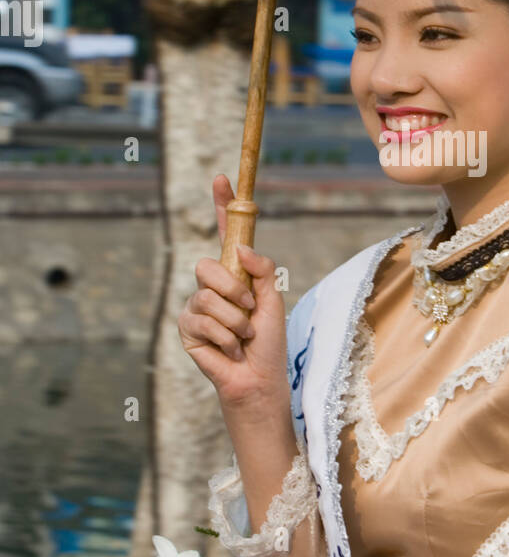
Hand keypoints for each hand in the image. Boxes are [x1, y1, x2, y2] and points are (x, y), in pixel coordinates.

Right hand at [178, 174, 287, 405]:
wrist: (257, 378)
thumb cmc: (269, 341)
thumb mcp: (273, 300)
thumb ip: (262, 270)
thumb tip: (242, 248)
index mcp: (238, 272)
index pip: (227, 233)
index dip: (223, 205)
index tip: (222, 178)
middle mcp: (214, 285)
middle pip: (208, 265)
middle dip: (232, 288)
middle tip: (249, 309)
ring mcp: (198, 305)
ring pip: (206, 296)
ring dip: (233, 320)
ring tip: (243, 336)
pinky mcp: (187, 327)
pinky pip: (200, 319)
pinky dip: (223, 336)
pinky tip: (229, 349)